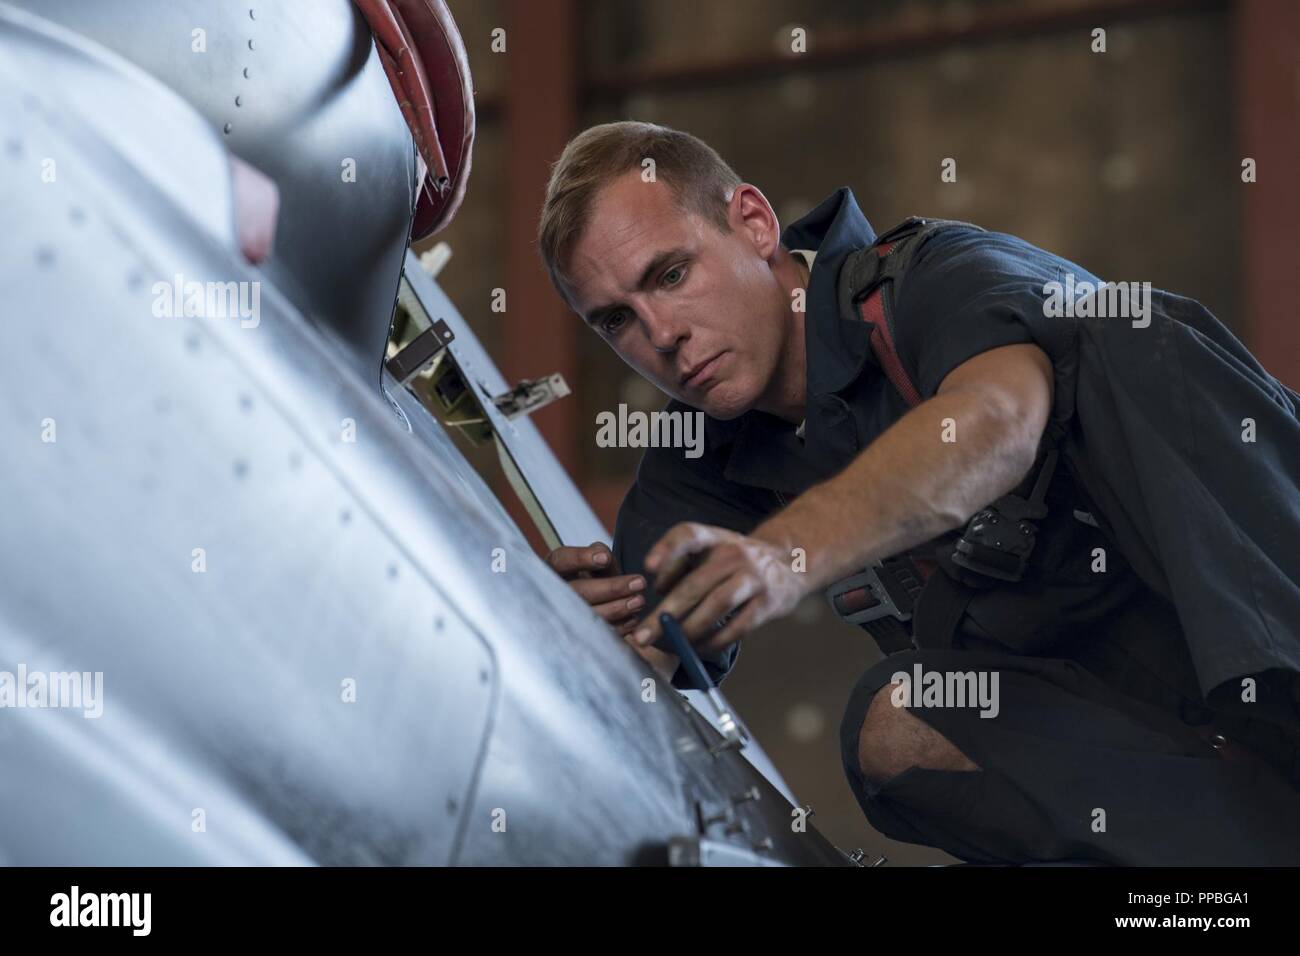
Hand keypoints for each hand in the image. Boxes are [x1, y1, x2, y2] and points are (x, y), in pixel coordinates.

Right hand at [544, 541, 645, 636]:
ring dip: (617, 609)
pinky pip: (596, 635)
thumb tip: (605, 558)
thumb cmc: (594, 577)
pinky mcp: (576, 637)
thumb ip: (601, 556)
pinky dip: (617, 628)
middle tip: (640, 583)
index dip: (581, 558)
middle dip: (611, 588)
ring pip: (587, 615)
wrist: (588, 608)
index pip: (562, 560)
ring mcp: (563, 617)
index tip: (605, 558)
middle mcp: (554, 593)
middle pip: (578, 591)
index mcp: (555, 569)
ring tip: (639, 601)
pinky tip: (633, 619)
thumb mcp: (595, 562)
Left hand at [631, 523, 808, 653]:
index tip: (647, 567)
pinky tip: (700, 648)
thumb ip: (684, 566)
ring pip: (716, 606)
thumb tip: (656, 597)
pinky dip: (716, 642)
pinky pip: (738, 627)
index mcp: (714, 538)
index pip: (688, 534)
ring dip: (690, 630)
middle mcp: (733, 554)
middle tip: (642, 635)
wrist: (791, 561)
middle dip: (664, 614)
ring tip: (673, 644)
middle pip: (694, 583)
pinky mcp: (768, 603)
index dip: (666, 549)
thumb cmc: (736, 561)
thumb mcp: (713, 550)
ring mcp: (753, 577)